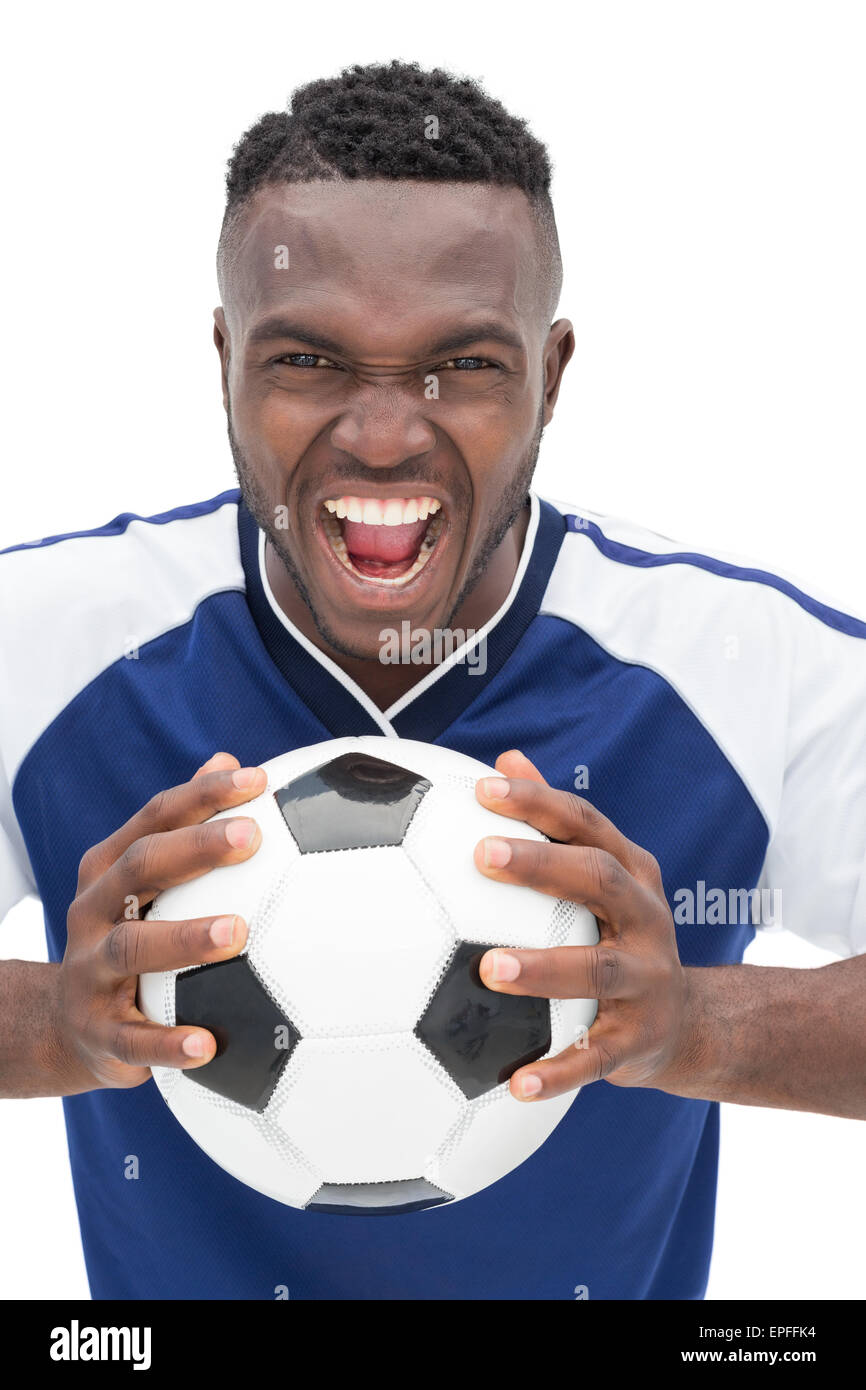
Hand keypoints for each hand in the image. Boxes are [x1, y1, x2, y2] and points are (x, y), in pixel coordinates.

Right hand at [50, 752, 264, 1092]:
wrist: (65, 1025)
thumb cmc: (129, 935)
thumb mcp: (147, 881)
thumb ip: (187, 827)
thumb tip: (232, 761)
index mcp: (111, 868)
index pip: (156, 818)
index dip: (204, 795)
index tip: (257, 778)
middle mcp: (94, 911)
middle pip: (139, 867)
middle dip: (194, 848)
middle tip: (252, 838)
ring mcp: (90, 970)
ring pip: (132, 948)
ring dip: (185, 938)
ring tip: (239, 932)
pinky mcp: (97, 1032)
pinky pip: (134, 1040)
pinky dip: (169, 1043)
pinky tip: (210, 1045)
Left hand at [473, 750, 700, 1101]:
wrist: (686, 1023)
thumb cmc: (616, 933)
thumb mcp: (599, 876)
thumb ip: (554, 825)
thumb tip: (504, 759)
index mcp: (630, 873)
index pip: (585, 824)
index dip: (538, 802)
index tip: (484, 788)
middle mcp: (645, 919)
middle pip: (598, 880)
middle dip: (542, 864)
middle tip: (482, 854)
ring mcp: (646, 980)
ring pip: (597, 969)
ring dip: (542, 968)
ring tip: (487, 967)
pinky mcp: (639, 1041)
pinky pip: (596, 1058)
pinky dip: (557, 1072)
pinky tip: (514, 1083)